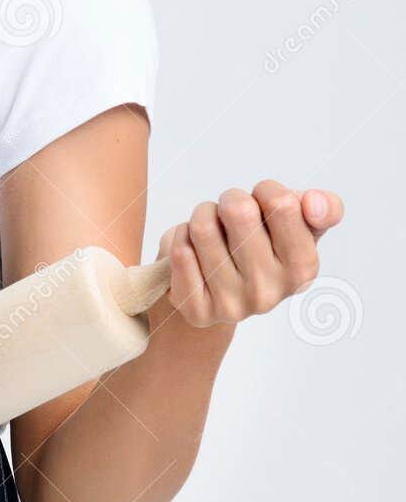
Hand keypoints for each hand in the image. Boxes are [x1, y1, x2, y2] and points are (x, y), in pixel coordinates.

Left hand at [157, 181, 343, 328]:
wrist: (216, 286)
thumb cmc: (260, 246)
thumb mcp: (297, 225)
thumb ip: (322, 207)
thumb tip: (313, 201)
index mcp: (303, 268)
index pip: (282, 203)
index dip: (265, 191)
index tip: (262, 203)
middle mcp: (270, 293)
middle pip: (238, 211)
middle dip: (230, 200)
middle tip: (230, 215)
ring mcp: (232, 306)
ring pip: (203, 227)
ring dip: (203, 215)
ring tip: (211, 229)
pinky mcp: (197, 310)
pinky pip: (180, 249)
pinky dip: (181, 236)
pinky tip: (193, 250)